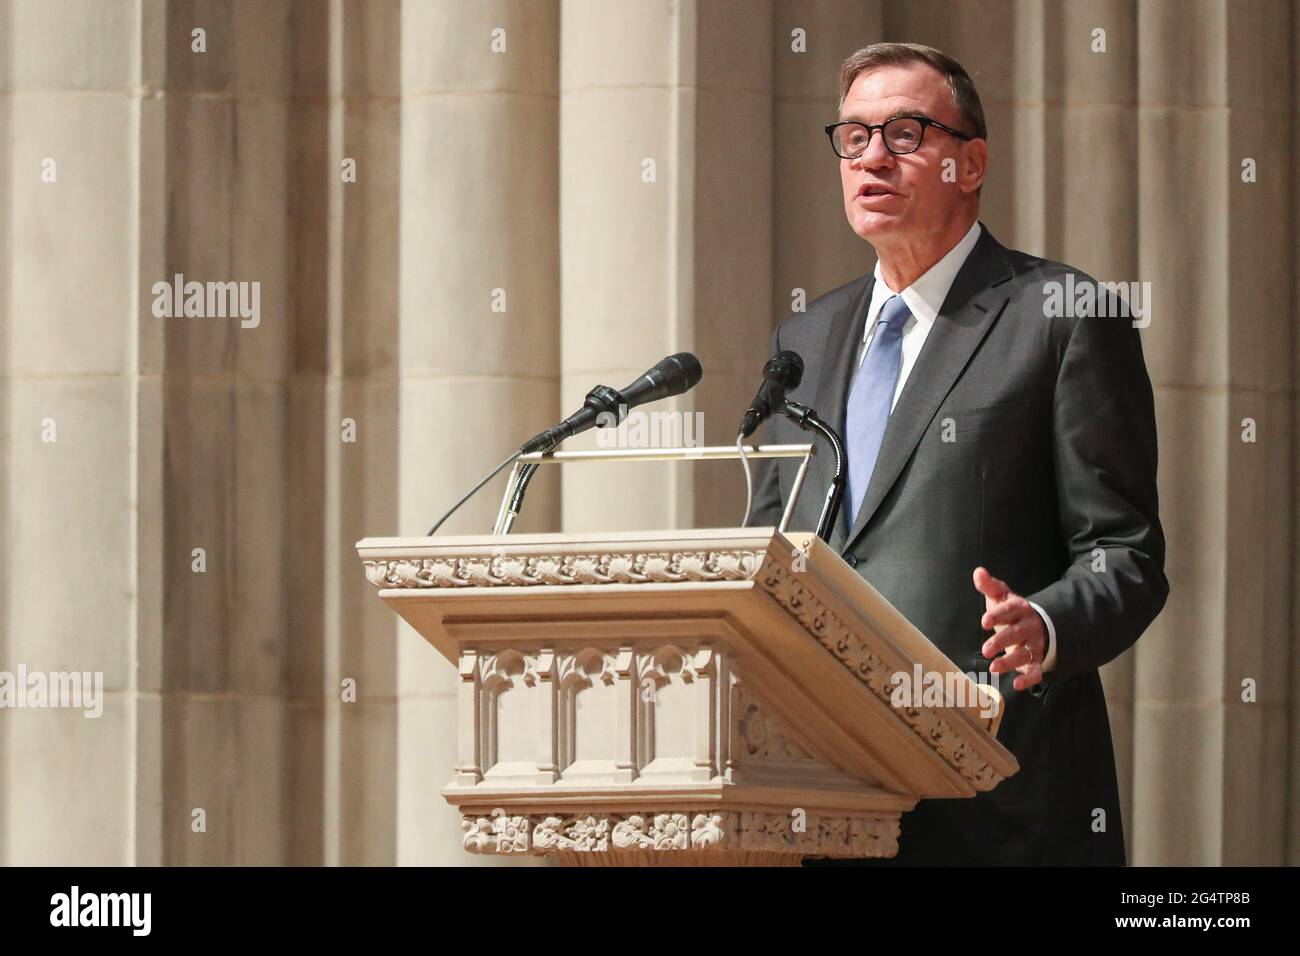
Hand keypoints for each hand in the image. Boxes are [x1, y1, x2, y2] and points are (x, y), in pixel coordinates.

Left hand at [973, 566, 1044, 690]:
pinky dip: (1029, 679)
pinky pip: (1036, 671)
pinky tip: (1017, 685)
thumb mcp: (1002, 597)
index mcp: (1019, 609)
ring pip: (1024, 653)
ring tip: (993, 668)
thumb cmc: (1012, 611)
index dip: (997, 615)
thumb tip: (978, 571)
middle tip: (985, 649)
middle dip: (1001, 641)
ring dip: (1010, 661)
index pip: (1009, 610)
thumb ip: (990, 586)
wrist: (1038, 624)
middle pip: (1016, 633)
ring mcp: (1034, 644)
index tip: (984, 621)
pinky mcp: (1036, 660)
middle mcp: (1029, 626)